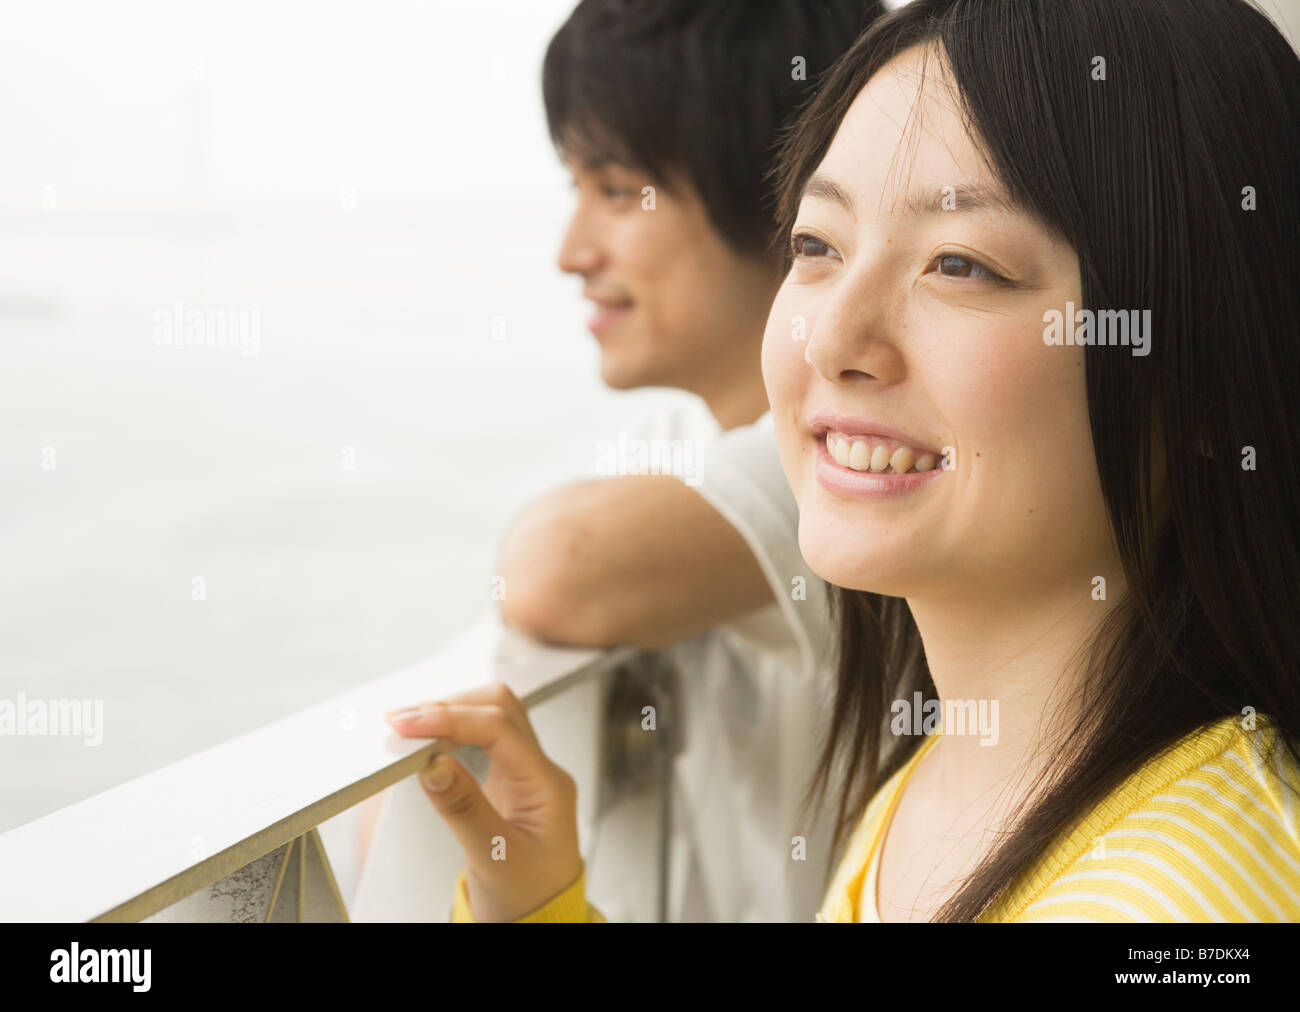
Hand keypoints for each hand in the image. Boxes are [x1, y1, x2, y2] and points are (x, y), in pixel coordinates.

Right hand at [385, 681, 582, 921]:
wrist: (543, 920)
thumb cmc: (529, 896)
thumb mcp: (493, 858)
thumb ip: (463, 808)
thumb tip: (432, 763)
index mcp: (547, 785)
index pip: (499, 727)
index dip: (450, 717)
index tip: (408, 724)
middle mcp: (541, 771)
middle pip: (500, 708)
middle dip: (450, 705)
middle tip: (402, 721)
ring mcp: (526, 773)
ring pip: (493, 717)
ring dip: (453, 712)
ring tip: (410, 726)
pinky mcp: (509, 781)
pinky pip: (484, 739)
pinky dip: (455, 730)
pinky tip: (430, 739)